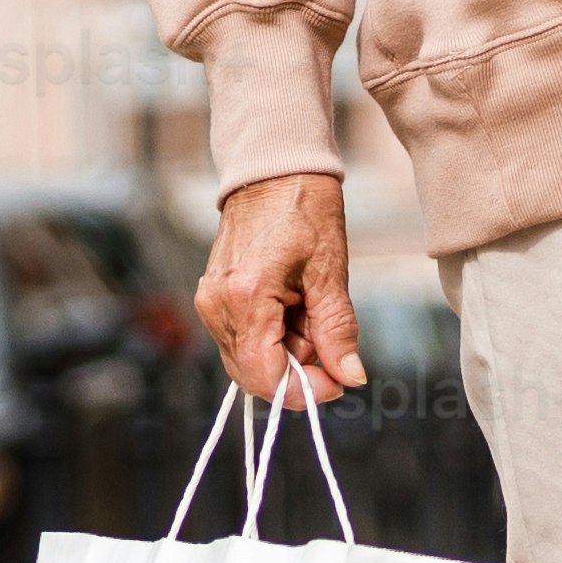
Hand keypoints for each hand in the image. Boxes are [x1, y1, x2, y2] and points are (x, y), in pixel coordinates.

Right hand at [197, 169, 366, 405]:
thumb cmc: (306, 212)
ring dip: (286, 354)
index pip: (264, 375)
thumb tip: (351, 377)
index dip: (303, 390)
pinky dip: (272, 337)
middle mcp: (217, 306)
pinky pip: (242, 338)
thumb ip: (337, 332)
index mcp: (245, 298)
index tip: (337, 382)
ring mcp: (210, 302)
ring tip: (311, 315)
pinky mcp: (213, 297)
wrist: (274, 171)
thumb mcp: (330, 274)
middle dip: (297, 373)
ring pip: (247, 359)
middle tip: (330, 347)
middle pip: (252, 374)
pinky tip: (293, 310)